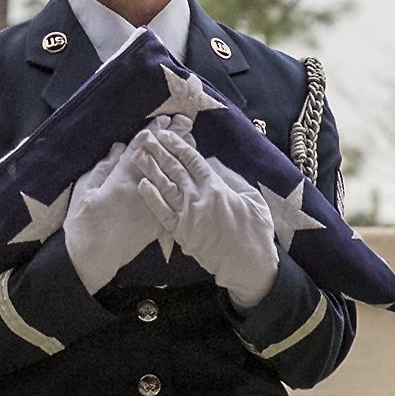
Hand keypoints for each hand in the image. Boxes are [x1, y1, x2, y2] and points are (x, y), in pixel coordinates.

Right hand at [62, 134, 180, 292]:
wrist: (93, 258)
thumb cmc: (82, 224)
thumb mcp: (84, 190)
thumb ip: (103, 167)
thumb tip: (119, 148)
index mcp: (120, 181)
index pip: (139, 150)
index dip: (152, 133)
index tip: (162, 119)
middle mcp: (141, 190)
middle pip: (161, 159)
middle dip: (173, 138)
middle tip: (185, 121)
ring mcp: (152, 207)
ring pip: (172, 176)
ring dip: (182, 156)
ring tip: (192, 139)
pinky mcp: (158, 222)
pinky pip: (174, 199)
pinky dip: (182, 183)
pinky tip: (190, 173)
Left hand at [146, 131, 279, 308]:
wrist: (247, 262)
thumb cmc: (255, 229)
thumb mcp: (252, 197)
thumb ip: (231, 178)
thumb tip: (212, 163)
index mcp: (217, 187)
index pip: (193, 160)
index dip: (178, 145)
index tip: (167, 134)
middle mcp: (199, 198)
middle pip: (175, 169)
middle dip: (159, 151)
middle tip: (146, 137)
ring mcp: (187, 215)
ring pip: (165, 187)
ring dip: (151, 169)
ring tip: (138, 154)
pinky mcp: (180, 232)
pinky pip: (162, 213)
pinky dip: (151, 198)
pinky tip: (142, 184)